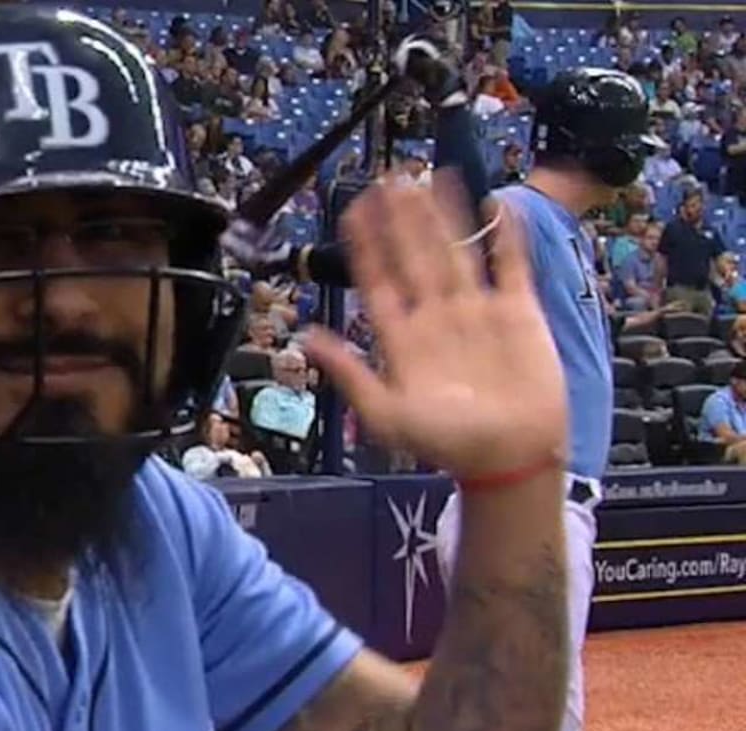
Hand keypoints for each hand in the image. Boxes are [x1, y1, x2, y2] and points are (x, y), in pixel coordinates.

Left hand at [303, 179, 566, 478]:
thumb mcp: (385, 414)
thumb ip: (348, 373)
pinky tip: (495, 206)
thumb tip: (306, 336)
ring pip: (456, 250)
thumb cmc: (446, 443)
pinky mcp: (518, 313)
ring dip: (444, 216)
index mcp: (402, 335)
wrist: (509, 458)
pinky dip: (504, 237)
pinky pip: (510, 265)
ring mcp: (477, 310)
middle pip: (414, 255)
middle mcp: (436, 315)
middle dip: (402, 218)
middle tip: (390, 177)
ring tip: (431, 177)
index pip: (378, 278)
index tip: (354, 208)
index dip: (366, 244)